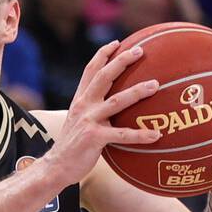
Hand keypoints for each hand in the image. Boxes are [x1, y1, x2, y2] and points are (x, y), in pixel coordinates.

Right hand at [47, 39, 161, 186]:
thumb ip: (91, 111)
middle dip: (122, 61)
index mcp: (80, 101)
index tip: (117, 43)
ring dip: (138, 91)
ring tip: (155, 85)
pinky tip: (156, 135)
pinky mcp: (94, 138)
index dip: (103, 54)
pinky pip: (122, 134)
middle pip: (104, 77)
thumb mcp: (77, 122)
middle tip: (140, 51)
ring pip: (117, 101)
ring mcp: (89, 121)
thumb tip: (111, 108)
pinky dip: (140, 135)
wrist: (55, 168)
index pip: (90, 70)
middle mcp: (83, 106)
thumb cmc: (70, 147)